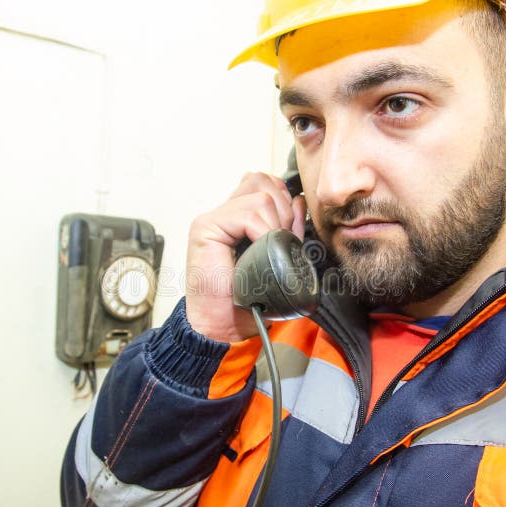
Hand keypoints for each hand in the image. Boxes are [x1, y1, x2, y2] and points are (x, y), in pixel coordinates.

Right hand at [185, 172, 306, 341]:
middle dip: (283, 209)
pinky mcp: (206, 227)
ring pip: (260, 195)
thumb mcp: (277, 258)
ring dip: (274, 223)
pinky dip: (263, 231)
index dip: (286, 204)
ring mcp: (214, 218)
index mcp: (239, 218)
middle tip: (280, 240)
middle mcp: (224, 213)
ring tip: (268, 248)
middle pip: (263, 181)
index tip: (289, 233)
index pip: (267, 185)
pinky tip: (259, 250)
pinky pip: (248, 212)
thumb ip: (286, 229)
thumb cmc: (245, 300)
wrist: (223, 325)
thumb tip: (299, 202)